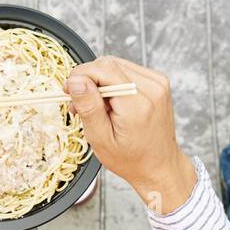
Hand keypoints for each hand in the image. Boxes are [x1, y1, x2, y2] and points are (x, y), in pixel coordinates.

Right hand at [65, 57, 195, 213]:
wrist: (159, 165)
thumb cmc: (132, 159)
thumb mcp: (101, 139)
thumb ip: (88, 107)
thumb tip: (76, 80)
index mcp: (138, 104)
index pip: (104, 68)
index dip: (81, 75)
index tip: (69, 90)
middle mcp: (152, 88)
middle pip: (108, 64)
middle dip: (88, 80)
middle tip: (79, 103)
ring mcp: (158, 83)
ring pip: (116, 65)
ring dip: (100, 81)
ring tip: (96, 107)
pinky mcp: (158, 81)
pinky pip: (127, 71)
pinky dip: (114, 83)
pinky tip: (111, 103)